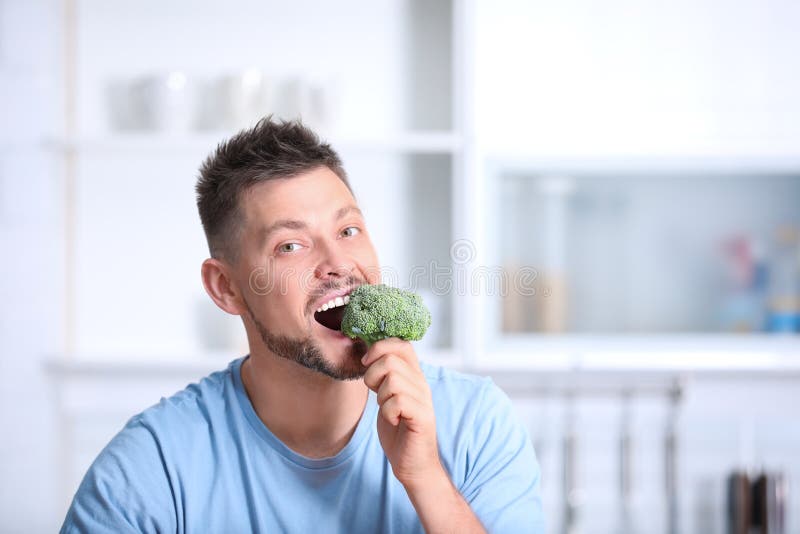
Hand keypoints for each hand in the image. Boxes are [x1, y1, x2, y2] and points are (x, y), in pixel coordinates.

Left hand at [362, 338, 441, 488]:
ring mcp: (423, 399)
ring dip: (381, 396)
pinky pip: (397, 401)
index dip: (379, 348)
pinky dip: (388, 411)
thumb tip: (367, 354)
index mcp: (413, 376)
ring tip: (387, 409)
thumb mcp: (386, 397)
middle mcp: (421, 383)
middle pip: (391, 360)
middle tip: (376, 393)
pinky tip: (393, 420)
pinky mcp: (422, 417)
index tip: (367, 363)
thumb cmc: (398, 431)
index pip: (402, 344)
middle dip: (373, 375)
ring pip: (393, 379)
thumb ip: (383, 376)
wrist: (413, 464)